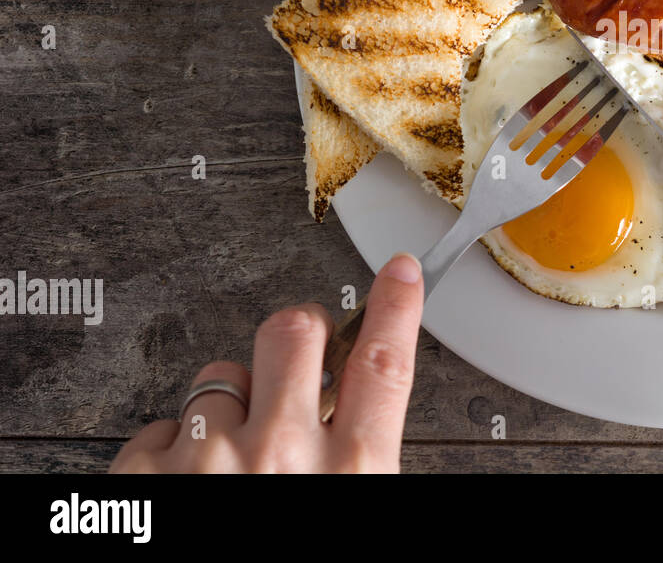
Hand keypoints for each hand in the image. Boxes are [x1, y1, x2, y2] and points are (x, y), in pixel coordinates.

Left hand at [110, 253, 424, 472]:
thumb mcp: (354, 507)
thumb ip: (355, 457)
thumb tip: (355, 410)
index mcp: (351, 474)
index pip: (384, 364)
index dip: (396, 308)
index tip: (400, 272)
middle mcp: (282, 456)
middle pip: (295, 333)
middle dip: (296, 333)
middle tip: (292, 360)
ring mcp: (209, 460)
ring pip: (221, 376)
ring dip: (228, 410)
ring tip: (228, 466)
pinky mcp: (147, 472)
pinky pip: (165, 426)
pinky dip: (174, 452)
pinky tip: (185, 486)